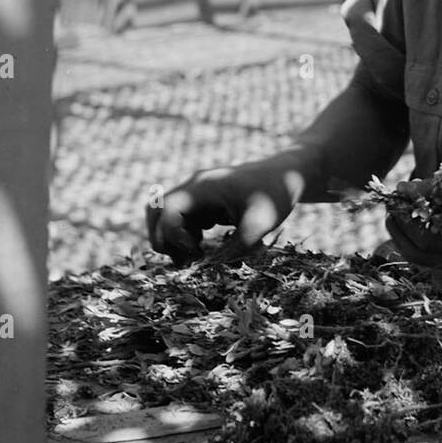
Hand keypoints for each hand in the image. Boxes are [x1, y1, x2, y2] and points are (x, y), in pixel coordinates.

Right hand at [146, 156, 307, 266]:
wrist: (286, 174)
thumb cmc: (276, 193)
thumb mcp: (262, 221)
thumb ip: (239, 245)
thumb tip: (213, 268)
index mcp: (203, 187)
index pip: (168, 211)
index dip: (175, 236)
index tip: (198, 253)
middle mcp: (194, 188)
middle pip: (155, 211)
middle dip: (163, 239)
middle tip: (183, 260)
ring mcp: (197, 194)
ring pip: (165, 218)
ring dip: (173, 240)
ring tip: (195, 258)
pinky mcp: (204, 203)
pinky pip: (181, 221)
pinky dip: (185, 237)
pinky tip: (204, 248)